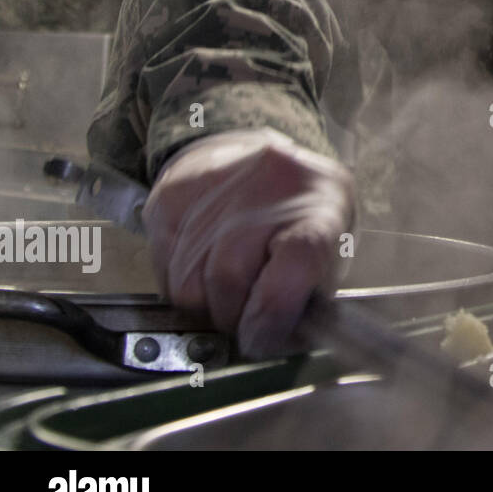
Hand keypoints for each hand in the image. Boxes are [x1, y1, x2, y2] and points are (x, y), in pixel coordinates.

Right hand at [144, 128, 354, 356]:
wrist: (253, 151)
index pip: (295, 264)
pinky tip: (202, 269)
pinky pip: (162, 267)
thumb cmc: (299, 212)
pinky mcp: (170, 195)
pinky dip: (180, 283)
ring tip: (227, 290)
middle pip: (228, 276)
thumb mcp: (330, 248)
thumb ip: (308, 296)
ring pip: (187, 280)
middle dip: (232, 315)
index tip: (261, 339)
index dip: (272, 315)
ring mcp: (214, 187)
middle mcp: (267, 187)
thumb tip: (274, 340)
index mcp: (318, 207)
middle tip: (243, 318)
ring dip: (204, 304)